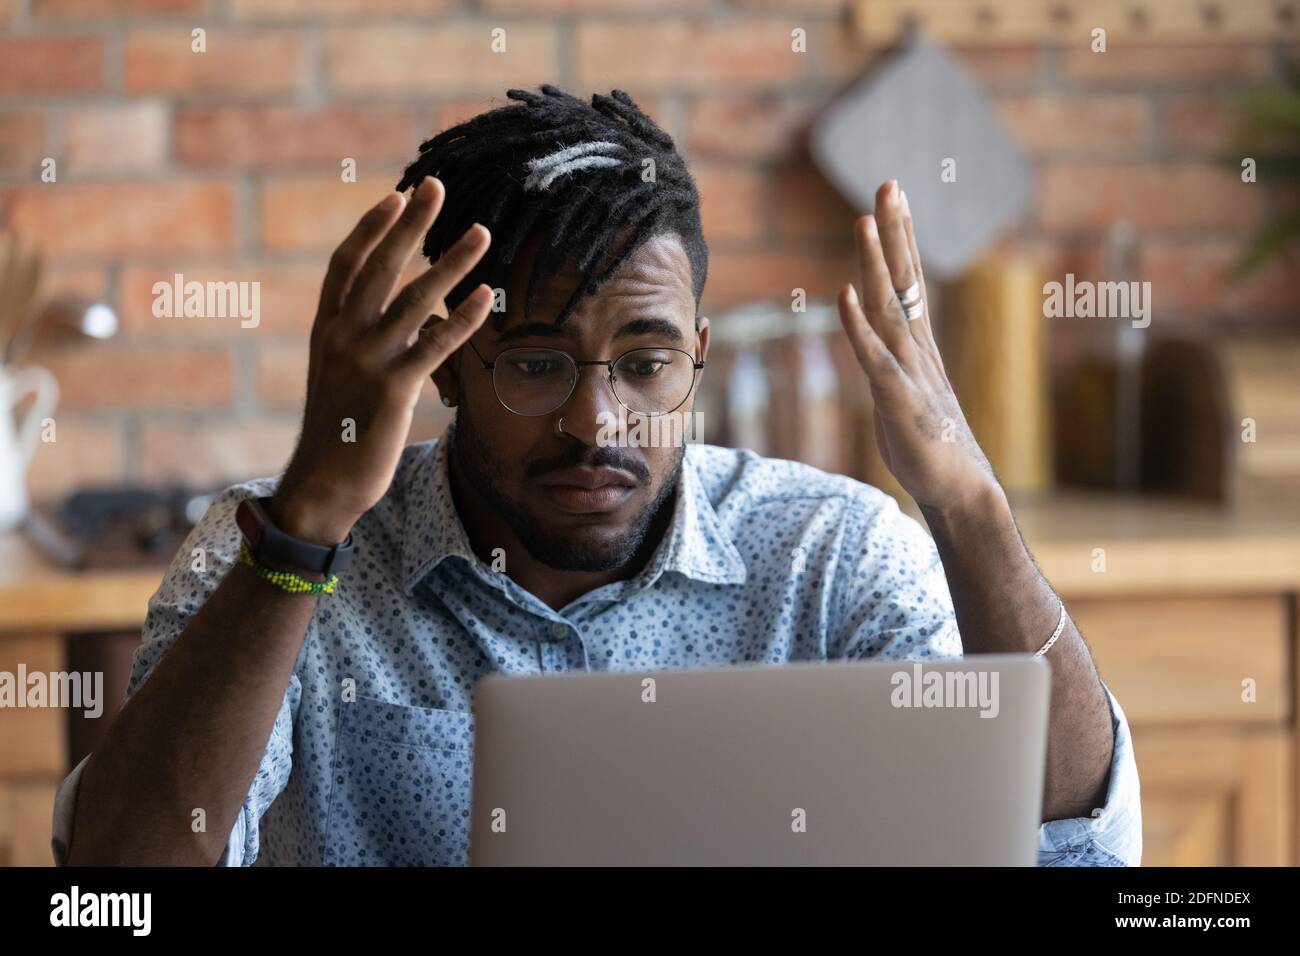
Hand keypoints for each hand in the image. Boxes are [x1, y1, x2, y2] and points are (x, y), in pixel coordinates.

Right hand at [270, 176, 491, 543]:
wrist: (322, 484)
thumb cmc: (338, 433)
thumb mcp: (338, 377)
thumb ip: (358, 342)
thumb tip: (397, 319)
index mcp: (326, 329)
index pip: (346, 265)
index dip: (372, 228)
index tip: (398, 197)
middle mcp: (342, 336)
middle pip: (380, 266)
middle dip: (410, 224)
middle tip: (437, 187)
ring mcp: (366, 361)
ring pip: (414, 299)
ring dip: (451, 262)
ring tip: (482, 233)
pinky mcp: (392, 389)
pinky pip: (434, 344)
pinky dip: (462, 318)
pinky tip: (486, 296)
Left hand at [836, 180, 998, 513]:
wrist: (958, 490)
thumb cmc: (930, 446)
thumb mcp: (904, 394)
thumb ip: (888, 363)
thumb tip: (873, 342)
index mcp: (918, 344)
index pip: (908, 279)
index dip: (899, 236)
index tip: (893, 195)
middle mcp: (917, 349)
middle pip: (904, 279)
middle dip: (894, 230)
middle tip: (888, 183)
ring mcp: (910, 372)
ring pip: (889, 308)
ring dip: (876, 264)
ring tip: (864, 221)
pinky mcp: (899, 400)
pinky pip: (875, 357)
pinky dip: (858, 326)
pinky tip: (844, 295)